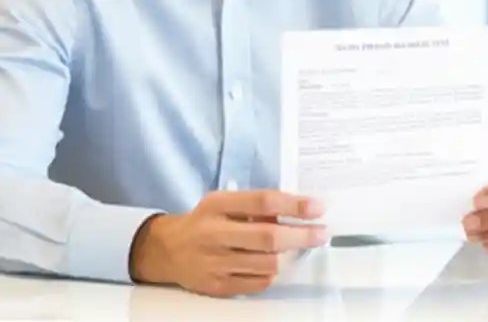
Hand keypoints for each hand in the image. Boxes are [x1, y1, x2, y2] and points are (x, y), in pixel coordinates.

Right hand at [129, 190, 327, 296]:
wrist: (166, 251)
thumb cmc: (203, 222)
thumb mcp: (222, 203)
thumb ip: (254, 206)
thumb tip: (295, 212)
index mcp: (216, 205)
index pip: (263, 202)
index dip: (294, 205)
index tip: (317, 207)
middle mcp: (214, 234)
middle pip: (269, 237)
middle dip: (302, 235)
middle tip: (321, 233)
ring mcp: (215, 263)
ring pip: (267, 263)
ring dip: (288, 256)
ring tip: (294, 248)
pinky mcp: (217, 286)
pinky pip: (258, 282)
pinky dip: (271, 273)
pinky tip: (271, 263)